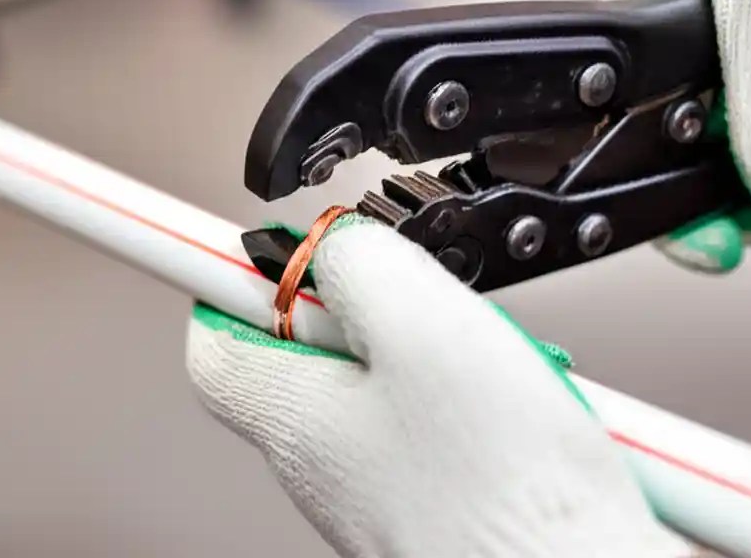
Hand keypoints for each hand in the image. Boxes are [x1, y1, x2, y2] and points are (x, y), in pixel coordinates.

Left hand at [186, 216, 691, 556]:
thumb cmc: (503, 492)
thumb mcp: (422, 326)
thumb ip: (360, 262)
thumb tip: (333, 241)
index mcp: (297, 418)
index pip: (217, 343)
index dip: (241, 284)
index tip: (276, 250)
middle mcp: (331, 465)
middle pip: (323, 356)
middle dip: (385, 313)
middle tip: (432, 305)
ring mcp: (390, 492)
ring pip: (398, 391)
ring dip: (452, 358)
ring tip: (501, 369)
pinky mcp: (448, 508)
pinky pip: (455, 434)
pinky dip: (494, 410)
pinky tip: (533, 416)